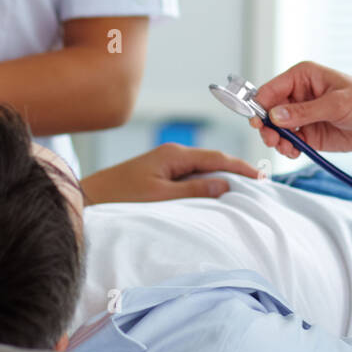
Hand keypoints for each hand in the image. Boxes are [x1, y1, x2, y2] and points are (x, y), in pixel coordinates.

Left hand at [80, 142, 262, 204]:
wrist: (90, 198)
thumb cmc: (122, 198)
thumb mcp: (161, 197)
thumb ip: (194, 190)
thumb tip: (225, 183)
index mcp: (175, 154)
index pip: (216, 157)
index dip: (240, 167)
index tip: (261, 178)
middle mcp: (172, 153)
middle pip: (212, 159)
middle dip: (235, 169)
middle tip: (258, 183)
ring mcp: (165, 162)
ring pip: (202, 166)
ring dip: (221, 175)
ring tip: (242, 188)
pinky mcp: (159, 172)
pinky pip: (190, 174)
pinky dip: (206, 180)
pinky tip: (213, 190)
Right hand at [244, 60, 351, 158]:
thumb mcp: (337, 104)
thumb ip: (304, 111)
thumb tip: (274, 116)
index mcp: (302, 76)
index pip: (271, 89)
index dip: (260, 105)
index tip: (258, 122)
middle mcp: (299, 95)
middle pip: (268, 111)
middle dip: (266, 126)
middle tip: (273, 139)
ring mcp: (303, 115)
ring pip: (276, 129)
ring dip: (275, 140)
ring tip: (286, 148)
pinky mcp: (310, 134)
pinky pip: (289, 142)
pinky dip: (287, 148)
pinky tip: (294, 152)